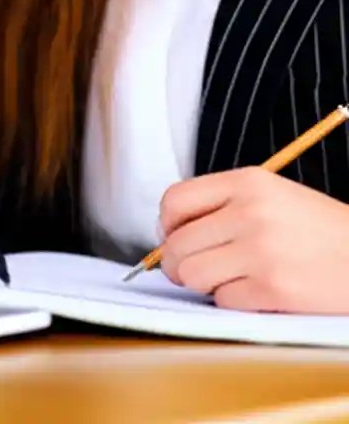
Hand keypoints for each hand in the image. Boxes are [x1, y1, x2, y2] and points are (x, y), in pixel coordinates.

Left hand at [159, 167, 348, 313]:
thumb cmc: (317, 231)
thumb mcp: (272, 197)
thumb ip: (220, 206)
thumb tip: (167, 236)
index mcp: (248, 182)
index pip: (174, 201)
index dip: (167, 225)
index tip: (176, 238)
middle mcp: (252, 212)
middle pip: (176, 244)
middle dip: (178, 263)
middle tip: (197, 269)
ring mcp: (262, 251)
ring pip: (192, 274)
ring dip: (204, 283)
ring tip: (230, 278)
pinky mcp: (273, 288)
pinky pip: (223, 300)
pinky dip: (234, 301)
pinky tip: (259, 291)